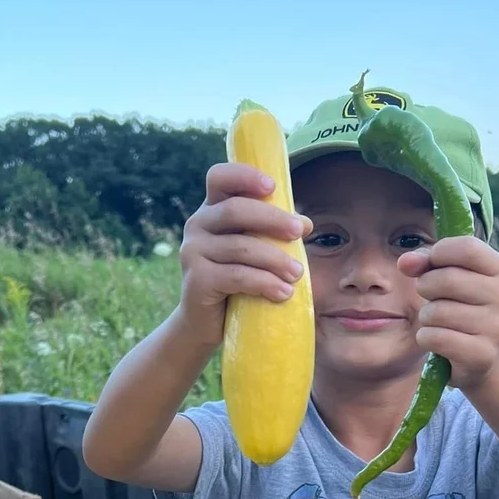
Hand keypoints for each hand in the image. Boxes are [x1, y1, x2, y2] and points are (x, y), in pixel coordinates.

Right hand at [176, 163, 312, 348]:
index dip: (244, 175)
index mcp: (212, 209)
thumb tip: (305, 223)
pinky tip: (283, 293)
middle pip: (235, 210)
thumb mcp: (256, 251)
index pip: (220, 178)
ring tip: (297, 274)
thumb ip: (274, 234)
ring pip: (240, 247)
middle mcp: (197, 225)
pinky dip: (264, 283)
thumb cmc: (236, 281)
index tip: (272, 187)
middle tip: (299, 232)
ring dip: (275, 259)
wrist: (208, 323)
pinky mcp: (197, 279)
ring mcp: (193, 251)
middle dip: (272, 219)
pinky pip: (236, 276)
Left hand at [397, 237, 498, 389]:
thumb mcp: (448, 277)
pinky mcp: (482, 355)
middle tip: (430, 296)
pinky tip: (437, 339)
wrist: (477, 355)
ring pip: (438, 312)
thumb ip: (426, 262)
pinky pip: (435, 338)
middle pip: (448, 279)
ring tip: (437, 320)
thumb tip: (405, 262)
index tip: (431, 263)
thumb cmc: (460, 306)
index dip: (439, 253)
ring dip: (426, 316)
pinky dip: (425, 337)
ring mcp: (497, 329)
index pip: (468, 248)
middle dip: (426, 286)